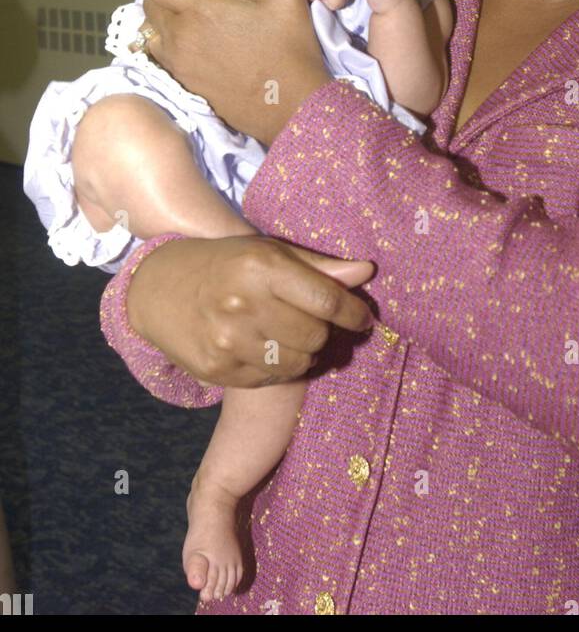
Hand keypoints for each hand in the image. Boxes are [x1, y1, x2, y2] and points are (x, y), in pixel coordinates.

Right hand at [126, 233, 375, 386]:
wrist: (158, 287)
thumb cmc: (226, 263)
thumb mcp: (270, 252)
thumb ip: (319, 266)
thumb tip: (367, 272)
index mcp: (261, 265)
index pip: (328, 301)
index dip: (355, 314)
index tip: (364, 319)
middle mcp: (242, 303)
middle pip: (316, 336)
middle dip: (323, 331)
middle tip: (310, 321)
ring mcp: (227, 340)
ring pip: (298, 363)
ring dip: (303, 352)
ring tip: (288, 335)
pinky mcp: (217, 369)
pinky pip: (271, 378)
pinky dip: (277, 367)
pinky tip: (263, 347)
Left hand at [134, 0, 330, 144]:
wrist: (292, 107)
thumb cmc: (291, 48)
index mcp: (199, 9)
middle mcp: (180, 36)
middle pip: (148, 4)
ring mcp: (180, 64)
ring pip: (151, 32)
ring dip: (159, 16)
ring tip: (178, 9)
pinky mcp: (186, 84)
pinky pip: (161, 56)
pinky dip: (165, 42)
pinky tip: (187, 39)